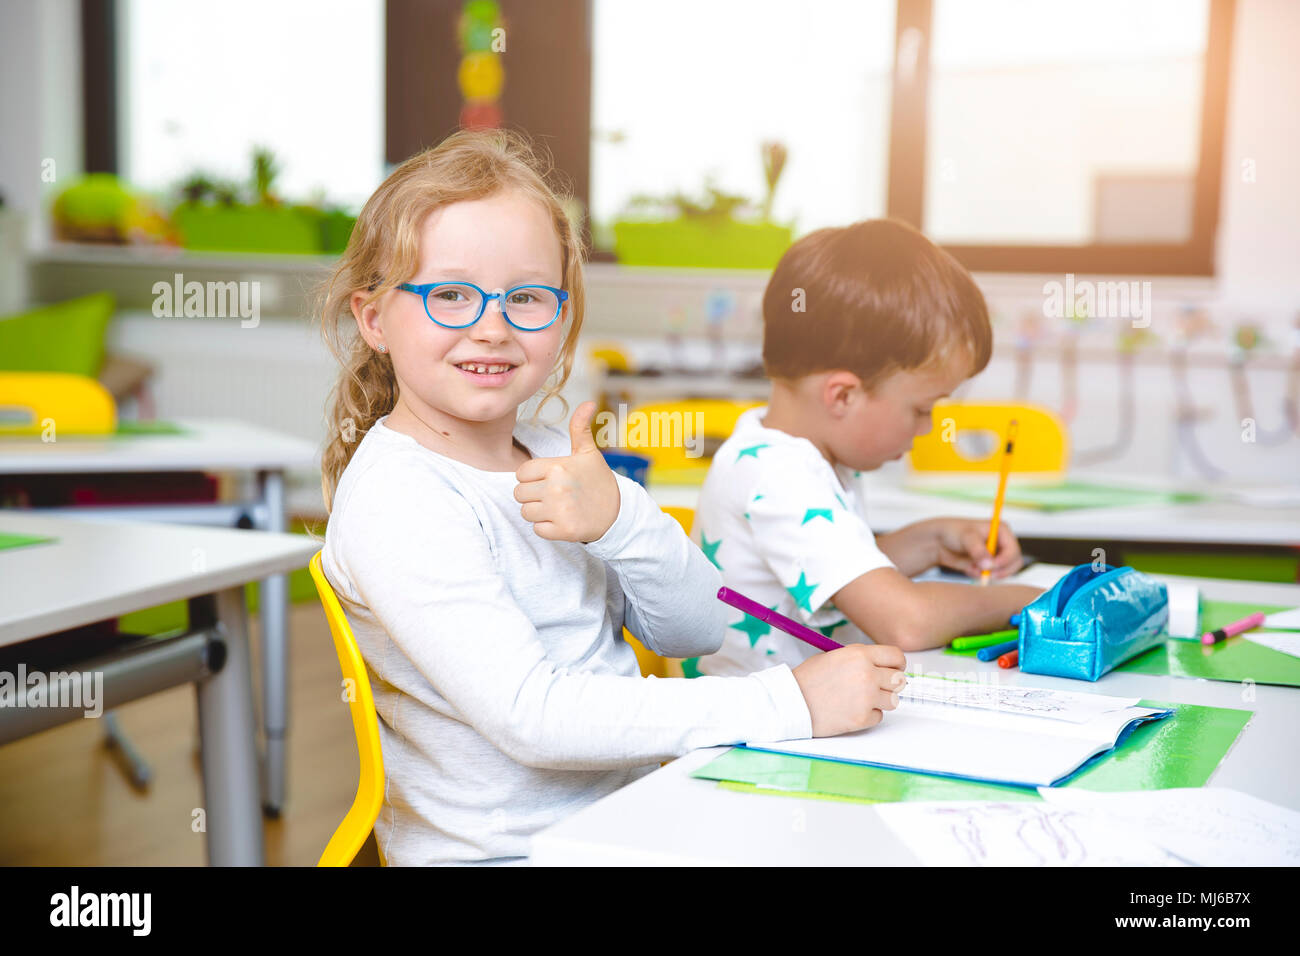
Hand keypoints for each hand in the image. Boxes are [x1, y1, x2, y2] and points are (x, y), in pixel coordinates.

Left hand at [514, 401, 620, 542]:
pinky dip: (546, 528)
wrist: (618, 514)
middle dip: (532, 495)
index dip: (531, 477)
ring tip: (556, 507)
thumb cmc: (599, 481)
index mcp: (557, 467)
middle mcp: (556, 488)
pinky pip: (536, 529)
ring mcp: (559, 510)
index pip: (521, 473)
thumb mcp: (588, 453)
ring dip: (537, 512)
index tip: (548, 480)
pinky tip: (561, 520)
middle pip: (519, 493)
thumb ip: (580, 428)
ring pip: (525, 512)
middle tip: (552, 495)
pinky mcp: (562, 530)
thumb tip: (588, 402)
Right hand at [791, 644, 907, 737]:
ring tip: (858, 700)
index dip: (897, 664)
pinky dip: (868, 716)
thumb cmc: (808, 680)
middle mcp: (867, 674)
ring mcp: (867, 697)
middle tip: (874, 687)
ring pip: (892, 701)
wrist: (791, 703)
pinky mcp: (863, 718)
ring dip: (879, 701)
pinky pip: (879, 717)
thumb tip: (882, 667)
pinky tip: (850, 710)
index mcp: (860, 655)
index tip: (893, 670)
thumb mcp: (834, 656)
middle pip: (899, 680)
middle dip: (889, 684)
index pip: (897, 656)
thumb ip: (860, 659)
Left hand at [934, 517, 1023, 578]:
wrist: (939, 542)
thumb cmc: (953, 532)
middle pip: (1014, 563)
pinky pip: (991, 576)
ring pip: (1005, 572)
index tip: (992, 566)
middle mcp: (1002, 543)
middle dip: (1001, 570)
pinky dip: (981, 575)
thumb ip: (978, 550)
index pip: (1014, 549)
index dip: (1006, 560)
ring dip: (990, 573)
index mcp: (1002, 531)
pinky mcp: (988, 566)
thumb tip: (989, 564)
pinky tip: (969, 568)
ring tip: (973, 567)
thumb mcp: (966, 537)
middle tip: (985, 573)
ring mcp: (996, 555)